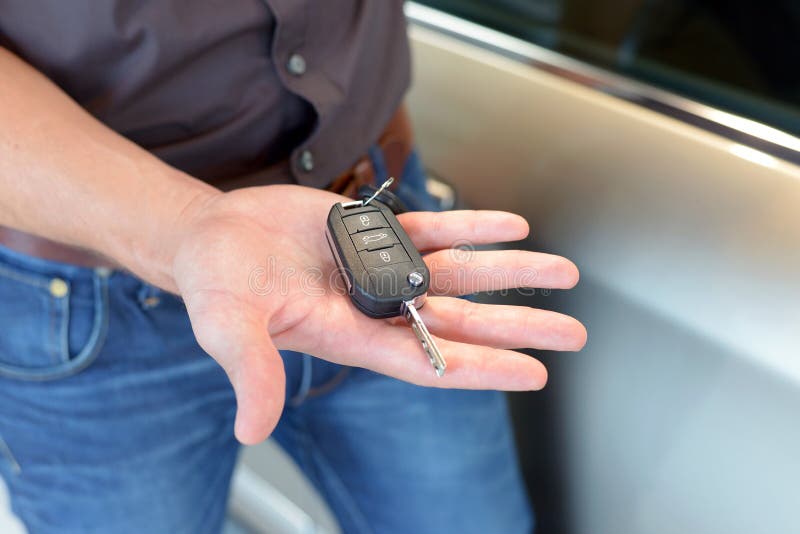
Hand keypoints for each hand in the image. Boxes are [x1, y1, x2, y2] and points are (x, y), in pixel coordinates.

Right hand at [171, 185, 586, 443]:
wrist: (212, 235)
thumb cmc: (215, 282)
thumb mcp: (227, 325)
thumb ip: (250, 371)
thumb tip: (252, 429)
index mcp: (349, 335)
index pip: (428, 357)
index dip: (482, 367)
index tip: (533, 374)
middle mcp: (375, 307)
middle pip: (461, 320)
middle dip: (518, 326)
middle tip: (572, 334)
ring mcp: (379, 268)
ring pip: (458, 273)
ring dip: (510, 273)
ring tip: (562, 272)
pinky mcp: (373, 231)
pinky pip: (434, 229)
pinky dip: (473, 226)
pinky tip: (511, 227)